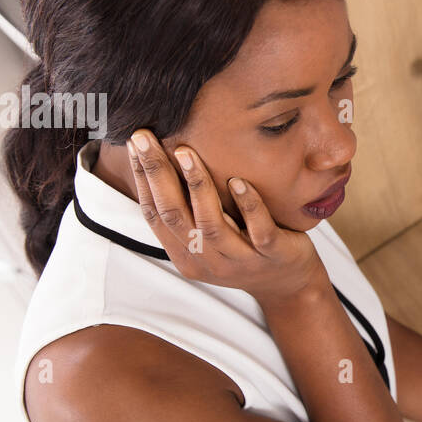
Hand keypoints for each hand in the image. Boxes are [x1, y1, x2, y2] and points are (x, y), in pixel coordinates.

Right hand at [126, 128, 327, 305]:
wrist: (287, 284)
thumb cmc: (244, 248)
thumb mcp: (209, 237)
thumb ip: (188, 212)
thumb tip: (160, 163)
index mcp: (186, 255)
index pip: (155, 215)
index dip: (142, 179)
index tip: (134, 144)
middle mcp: (209, 261)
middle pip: (174, 216)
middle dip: (157, 174)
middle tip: (146, 138)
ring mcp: (240, 260)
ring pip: (212, 225)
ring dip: (197, 186)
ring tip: (187, 153)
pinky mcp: (273, 255)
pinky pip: (258, 231)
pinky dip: (248, 205)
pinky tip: (239, 182)